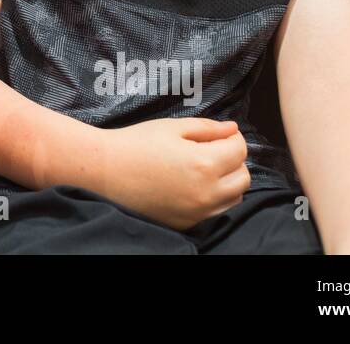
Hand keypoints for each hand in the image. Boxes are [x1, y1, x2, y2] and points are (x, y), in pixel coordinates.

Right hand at [95, 118, 251, 230]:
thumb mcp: (172, 127)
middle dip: (234, 160)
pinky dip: (214, 198)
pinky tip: (194, 185)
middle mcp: (206, 192)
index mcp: (204, 163)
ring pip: (234, 197)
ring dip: (228, 181)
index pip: (239, 150)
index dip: (233, 137)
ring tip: (205, 168)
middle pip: (243, 177)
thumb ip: (207, 128)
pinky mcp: (187, 223)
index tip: (221, 134)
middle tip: (214, 149)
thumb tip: (232, 129)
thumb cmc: (136, 143)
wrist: (105, 171)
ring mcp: (197, 211)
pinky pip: (215, 211)